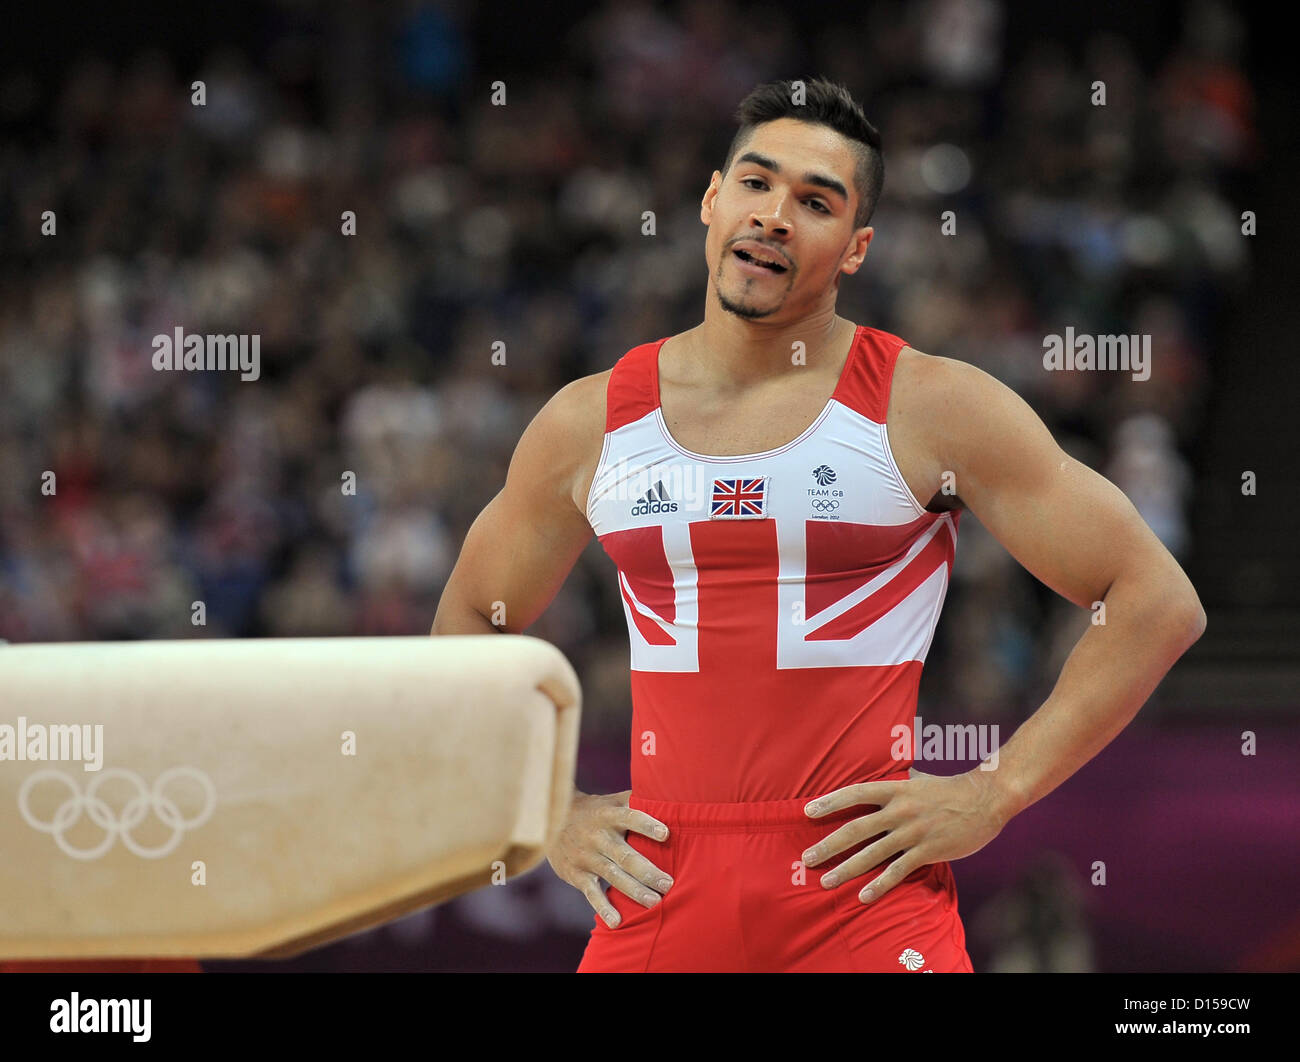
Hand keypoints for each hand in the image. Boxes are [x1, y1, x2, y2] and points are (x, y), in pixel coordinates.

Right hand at [547, 789, 672, 927]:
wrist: (551, 820)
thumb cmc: (595, 811)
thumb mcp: (611, 801)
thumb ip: (635, 799)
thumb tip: (669, 794)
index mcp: (609, 816)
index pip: (629, 817)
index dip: (646, 824)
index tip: (665, 833)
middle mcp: (598, 836)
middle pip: (625, 855)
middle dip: (647, 871)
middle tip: (668, 884)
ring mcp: (586, 857)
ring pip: (613, 875)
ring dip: (634, 890)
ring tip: (654, 902)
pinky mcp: (577, 875)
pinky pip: (591, 893)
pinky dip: (603, 907)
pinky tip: (617, 922)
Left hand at [801, 768, 1008, 903]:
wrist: (986, 799)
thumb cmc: (949, 789)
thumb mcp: (917, 781)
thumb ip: (895, 786)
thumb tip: (876, 785)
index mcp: (895, 789)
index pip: (855, 793)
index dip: (830, 802)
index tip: (807, 811)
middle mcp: (900, 810)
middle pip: (856, 828)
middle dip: (828, 844)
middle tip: (806, 858)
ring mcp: (913, 832)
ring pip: (872, 853)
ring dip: (846, 869)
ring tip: (826, 881)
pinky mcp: (928, 851)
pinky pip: (898, 871)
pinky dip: (879, 885)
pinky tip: (863, 896)